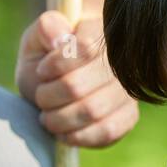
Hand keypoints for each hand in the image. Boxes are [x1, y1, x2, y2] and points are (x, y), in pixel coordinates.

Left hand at [15, 10, 138, 147]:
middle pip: (78, 86)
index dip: (56, 64)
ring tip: (47, 117)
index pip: (85, 48)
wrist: (60, 85)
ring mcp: (128, 91)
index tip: (42, 70)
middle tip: (41, 98)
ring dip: (58, 119)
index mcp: (101, 33)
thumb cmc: (47, 59)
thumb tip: (61, 37)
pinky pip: (107, 132)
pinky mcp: (129, 116)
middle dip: (48, 96)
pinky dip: (78, 136)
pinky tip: (64, 133)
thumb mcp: (38, 38)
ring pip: (91, 111)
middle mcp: (121, 62)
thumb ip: (46, 29)